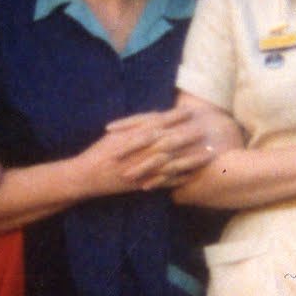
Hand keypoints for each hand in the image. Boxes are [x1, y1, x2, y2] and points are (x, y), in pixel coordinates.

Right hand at [83, 107, 215, 192]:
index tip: (191, 111)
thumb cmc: (100, 152)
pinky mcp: (142, 184)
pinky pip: (164, 182)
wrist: (88, 175)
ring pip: (171, 162)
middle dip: (189, 136)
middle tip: (208, 131)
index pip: (159, 123)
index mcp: (133, 136)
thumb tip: (158, 116)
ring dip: (191, 158)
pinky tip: (193, 176)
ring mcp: (142, 168)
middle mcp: (140, 151)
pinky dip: (179, 179)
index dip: (176, 117)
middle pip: (170, 141)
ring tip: (208, 154)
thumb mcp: (117, 134)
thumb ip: (137, 124)